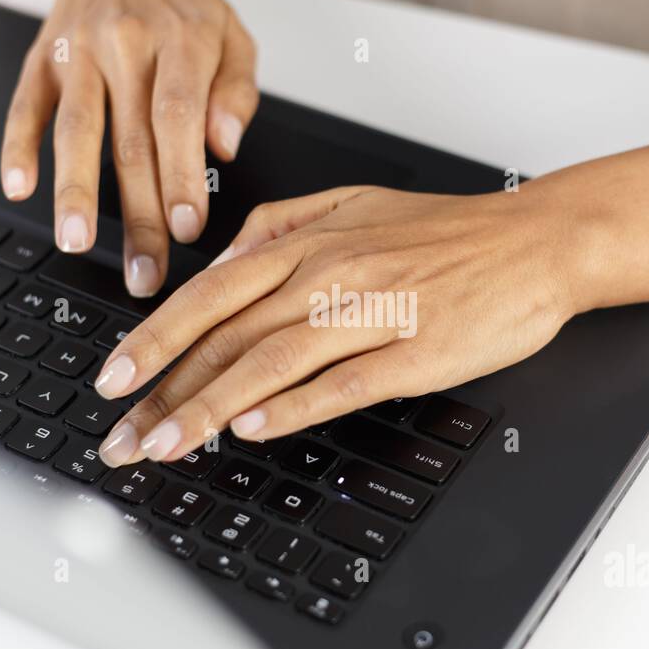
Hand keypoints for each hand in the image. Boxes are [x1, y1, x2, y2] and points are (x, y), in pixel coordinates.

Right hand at [0, 0, 257, 295]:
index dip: (181, 176)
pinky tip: (18, 186)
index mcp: (182, 41)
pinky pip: (25, 105)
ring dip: (74, 190)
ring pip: (75, 129)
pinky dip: (16, 145)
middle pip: (130, 141)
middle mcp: (127, 45)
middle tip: (144, 273)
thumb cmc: (182, 9)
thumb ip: (238, 92)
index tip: (186, 228)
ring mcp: (78, 52)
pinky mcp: (42, 59)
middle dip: (137, 216)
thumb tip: (225, 146)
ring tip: (75, 241)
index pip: (178, 118)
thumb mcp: (232, 36)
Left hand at [91, 184, 589, 466]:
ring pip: (271, 361)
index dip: (153, 342)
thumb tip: (225, 254)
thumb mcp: (354, 201)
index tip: (113, 381)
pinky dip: (294, 407)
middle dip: (163, 390)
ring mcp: (372, 311)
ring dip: (210, 408)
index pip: (210, 296)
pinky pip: (343, 381)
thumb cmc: (449, 231)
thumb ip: (283, 222)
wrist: (535, 242)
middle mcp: (330, 272)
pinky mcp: (415, 350)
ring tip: (167, 446)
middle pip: (227, 336)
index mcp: (309, 242)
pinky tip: (255, 430)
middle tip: (120, 435)